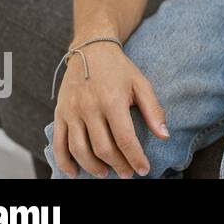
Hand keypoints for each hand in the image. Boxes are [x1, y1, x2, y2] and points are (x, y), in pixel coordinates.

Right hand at [51, 42, 168, 178]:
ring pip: (79, 150)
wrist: (90, 50)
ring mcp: (72, 112)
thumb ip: (153, 110)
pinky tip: (74, 173)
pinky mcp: (60, 113)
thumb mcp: (141, 84)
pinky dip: (64, 161)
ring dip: (93, 167)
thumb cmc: (119, 69)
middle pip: (103, 148)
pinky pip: (59, 143)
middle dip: (118, 165)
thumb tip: (164, 135)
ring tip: (106, 173)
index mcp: (112, 100)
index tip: (143, 170)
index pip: (124, 138)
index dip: (135, 158)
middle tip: (127, 174)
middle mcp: (90, 108)